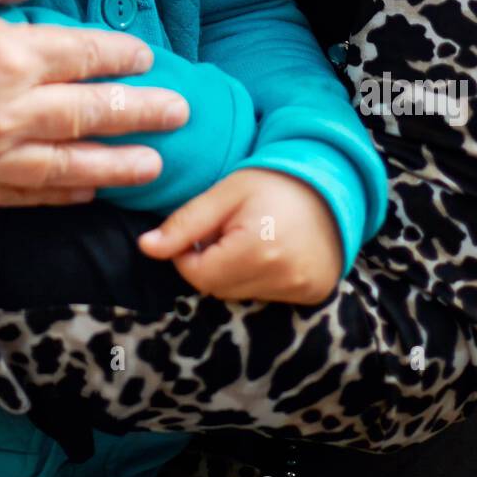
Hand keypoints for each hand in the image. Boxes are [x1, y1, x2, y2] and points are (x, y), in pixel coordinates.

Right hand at [0, 0, 189, 208]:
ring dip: (115, 166)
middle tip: (179, 115)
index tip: (146, 56)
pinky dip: (59, 195)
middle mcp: (5, 111)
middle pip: (91, 115)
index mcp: (7, 52)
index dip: (121, 56)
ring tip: (151, 167)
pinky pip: (22, 196)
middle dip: (142, 114)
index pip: (84, 56)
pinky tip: (84, 192)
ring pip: (67, 166)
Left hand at [136, 168, 342, 304]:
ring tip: (249, 237)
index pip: (198, 275)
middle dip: (211, 262)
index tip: (200, 231)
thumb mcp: (225, 193)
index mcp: (256, 250)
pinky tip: (269, 250)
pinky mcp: (313, 293)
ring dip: (234, 272)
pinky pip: (267, 295)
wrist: (331, 182)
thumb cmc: (273, 181)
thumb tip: (146, 247)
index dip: (188, 254)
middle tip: (227, 231)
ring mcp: (301, 289)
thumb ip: (184, 223)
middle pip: (218, 288)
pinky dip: (259, 278)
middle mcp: (281, 277)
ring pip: (240, 294)